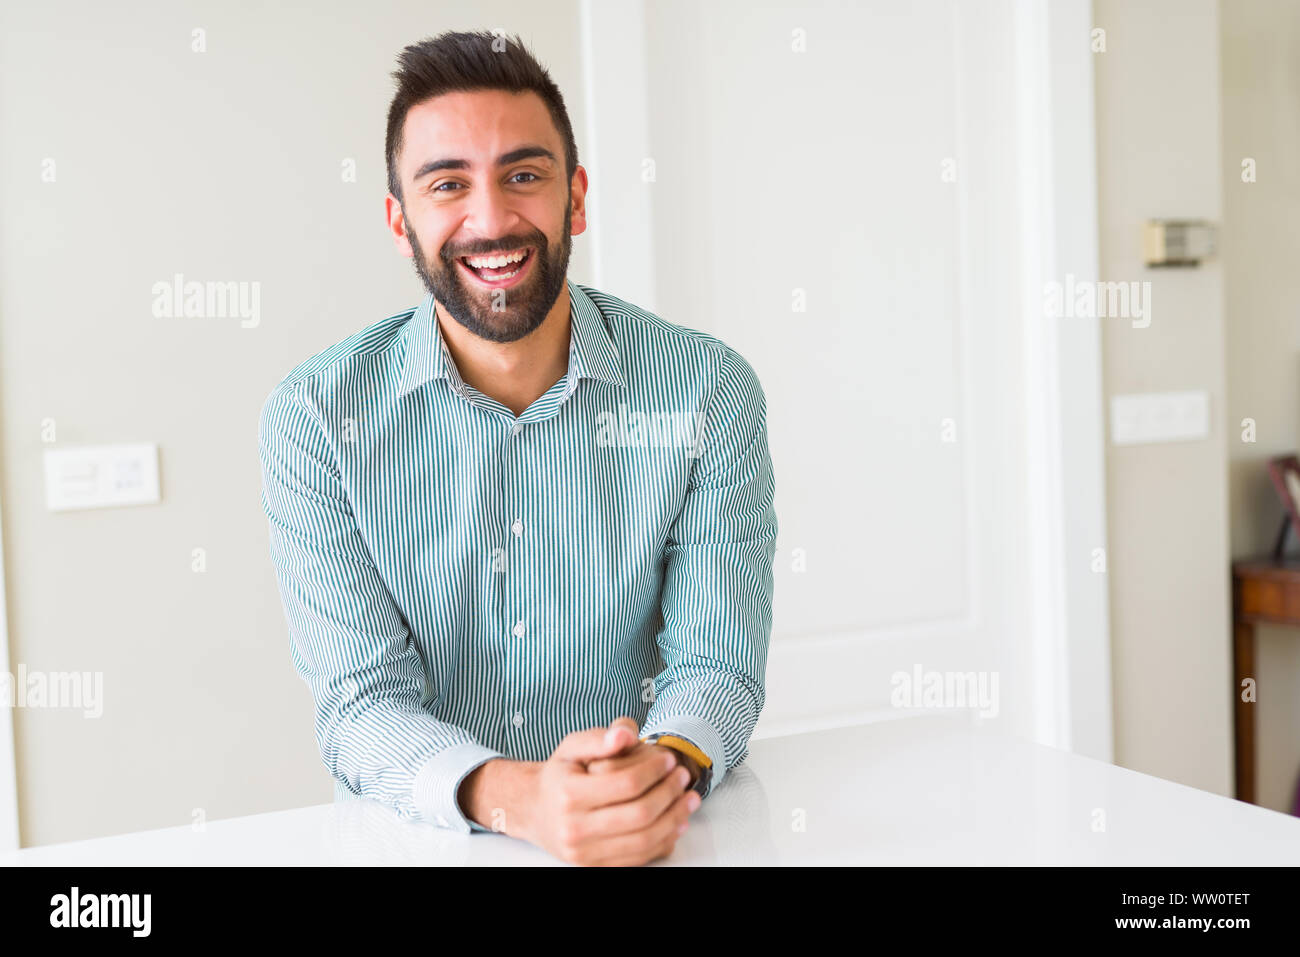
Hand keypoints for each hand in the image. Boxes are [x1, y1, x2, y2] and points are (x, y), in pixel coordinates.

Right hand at [522, 716, 699, 864]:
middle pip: (639, 814)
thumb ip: (600, 737)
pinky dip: (663, 841)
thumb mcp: (572, 747)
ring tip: (688, 799)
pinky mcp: (595, 867)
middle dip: (670, 794)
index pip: (626, 783)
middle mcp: (574, 828)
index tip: (669, 759)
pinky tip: (676, 823)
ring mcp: (585, 853)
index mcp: (568, 794)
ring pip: (643, 841)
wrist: (535, 811)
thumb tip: (625, 733)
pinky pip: (638, 859)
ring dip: (674, 819)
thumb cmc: (560, 776)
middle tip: (684, 777)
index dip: (655, 770)